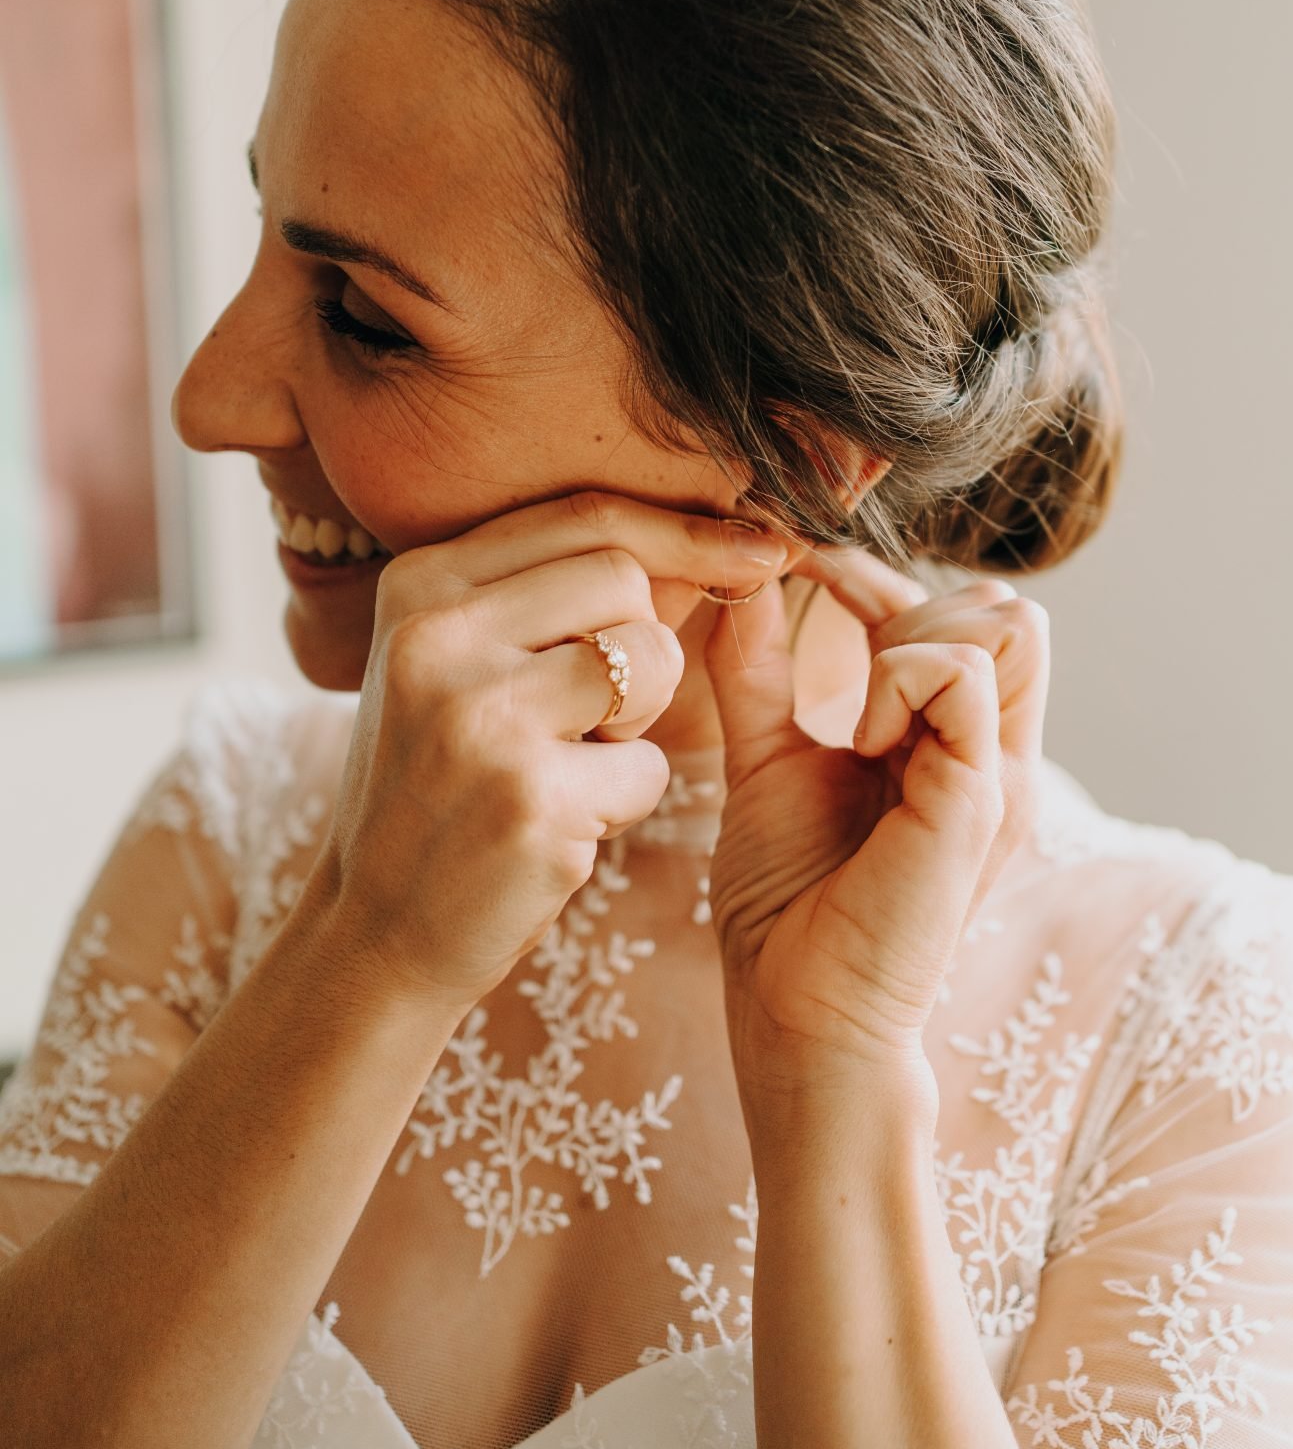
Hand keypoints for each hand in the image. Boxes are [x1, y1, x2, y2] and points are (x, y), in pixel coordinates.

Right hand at [315, 490, 786, 1008]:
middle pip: (627, 578)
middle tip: (589, 712)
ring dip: (643, 720)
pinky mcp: (531, 802)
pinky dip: (627, 799)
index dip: (686, 528)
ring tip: (570, 759)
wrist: (375, 933)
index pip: (584, 516)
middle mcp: (438, 637)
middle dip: (645, 641)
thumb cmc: (442, 782)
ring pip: (654, 659)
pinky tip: (560, 825)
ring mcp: (482, 719)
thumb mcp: (463, 662)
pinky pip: (652, 767)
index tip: (762, 544)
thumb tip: (718, 540)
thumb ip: (558, 594)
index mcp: (419, 583)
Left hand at [701, 546, 1049, 1100]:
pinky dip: (901, 679)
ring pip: (1010, 623)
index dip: (882, 579)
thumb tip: (749, 582)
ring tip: (858, 713)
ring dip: (915, 635)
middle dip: (903, 596)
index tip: (806, 574)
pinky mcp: (982, 799)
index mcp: (955, 746)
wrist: (798, 1012)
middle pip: (1003, 607)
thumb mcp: (767, 760)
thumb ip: (760, 674)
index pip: (962, 613)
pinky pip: (963, 674)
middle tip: (830, 645)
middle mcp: (993, 754)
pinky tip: (861, 743)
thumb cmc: (787, 905)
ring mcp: (999, 775)